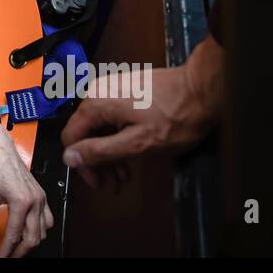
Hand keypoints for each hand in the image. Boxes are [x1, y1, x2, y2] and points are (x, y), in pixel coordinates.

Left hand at [0, 102, 53, 256]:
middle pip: (33, 238)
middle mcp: (35, 200)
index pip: (15, 235)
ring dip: (32, 241)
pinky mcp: (41, 195)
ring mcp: (41, 197)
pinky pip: (48, 219)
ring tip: (18, 247)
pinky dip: (40, 229)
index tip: (0, 258)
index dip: (6, 251)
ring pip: (44, 231)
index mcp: (21, 201)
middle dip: (21, 251)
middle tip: (9, 256)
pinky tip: (29, 231)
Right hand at [61, 38, 223, 188]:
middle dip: (97, 163)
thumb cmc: (177, 114)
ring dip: (108, 153)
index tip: (97, 182)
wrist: (202, 88)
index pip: (71, 139)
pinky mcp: (124, 90)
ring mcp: (111, 89)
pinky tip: (129, 153)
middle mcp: (98, 92)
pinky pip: (111, 118)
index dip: (82, 165)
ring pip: (99, 127)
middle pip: (85, 133)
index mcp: (96, 104)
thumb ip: (101, 151)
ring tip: (123, 174)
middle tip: (112, 184)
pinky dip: (117, 138)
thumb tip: (70, 157)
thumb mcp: (138, 143)